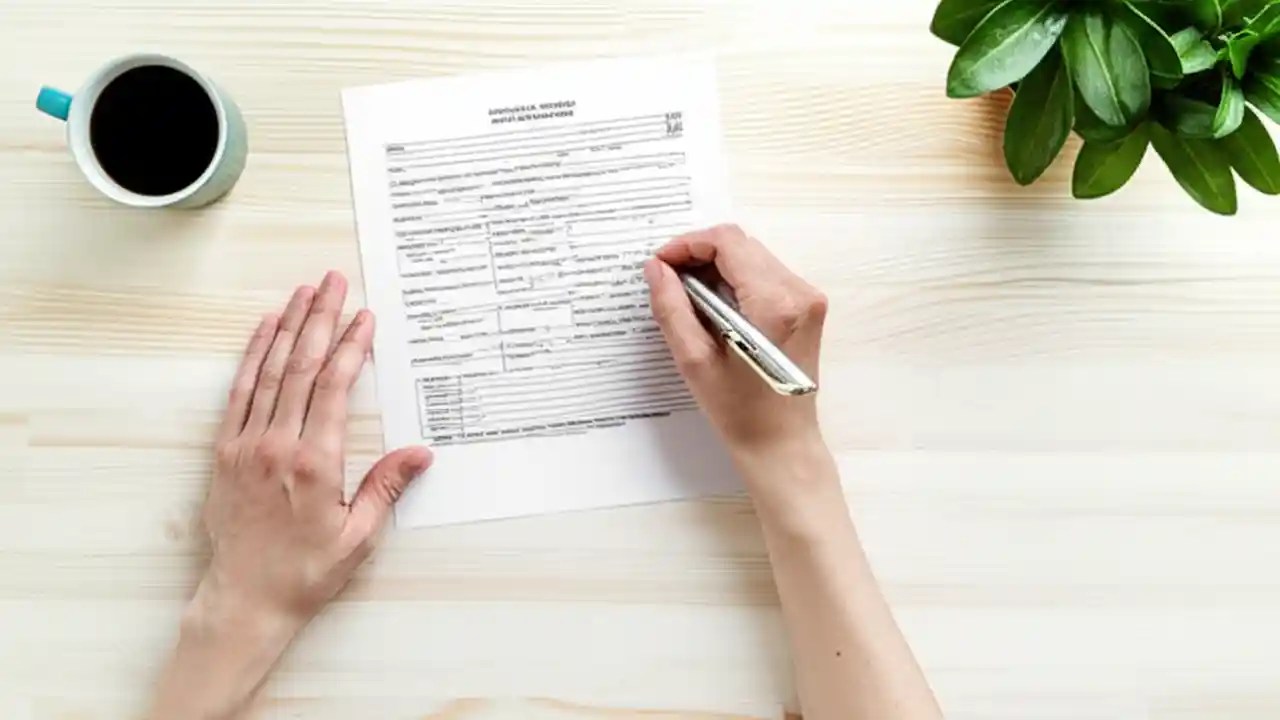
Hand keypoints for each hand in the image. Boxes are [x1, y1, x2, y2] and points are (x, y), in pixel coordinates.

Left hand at [202, 271, 431, 628]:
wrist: (245, 599)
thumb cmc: (305, 572)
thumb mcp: (359, 536)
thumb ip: (387, 487)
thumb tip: (422, 452)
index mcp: (315, 463)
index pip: (335, 387)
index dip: (350, 346)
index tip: (364, 317)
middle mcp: (277, 445)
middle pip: (302, 366)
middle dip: (320, 319)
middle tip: (333, 281)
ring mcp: (246, 445)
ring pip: (270, 371)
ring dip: (288, 326)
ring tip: (303, 292)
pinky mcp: (224, 451)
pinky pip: (239, 392)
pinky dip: (252, 356)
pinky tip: (263, 330)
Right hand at [644, 224, 827, 459]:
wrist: (781, 444)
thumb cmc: (740, 412)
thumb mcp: (695, 360)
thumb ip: (672, 307)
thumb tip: (656, 269)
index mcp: (774, 303)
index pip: (728, 243)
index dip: (688, 244)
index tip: (661, 263)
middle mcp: (799, 293)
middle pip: (742, 246)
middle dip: (700, 254)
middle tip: (668, 279)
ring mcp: (808, 299)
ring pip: (753, 257)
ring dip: (717, 267)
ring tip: (687, 295)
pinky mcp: (807, 308)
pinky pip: (765, 276)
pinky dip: (736, 280)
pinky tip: (715, 305)